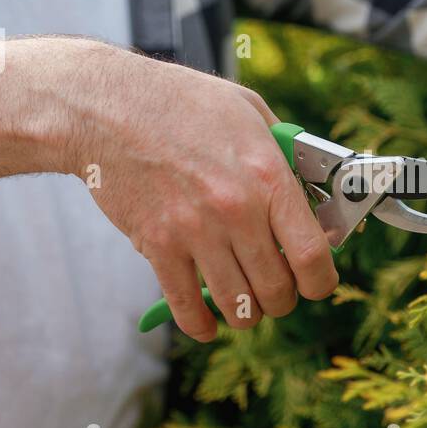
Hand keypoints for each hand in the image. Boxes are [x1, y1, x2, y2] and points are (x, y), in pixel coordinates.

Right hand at [69, 46, 337, 341]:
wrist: (105, 108)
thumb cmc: (180, 103)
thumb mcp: (248, 111)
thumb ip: (283, 154)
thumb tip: (311, 192)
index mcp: (267, 176)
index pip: (311, 255)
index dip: (320, 282)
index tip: (316, 283)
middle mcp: (235, 210)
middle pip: (277, 289)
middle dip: (282, 299)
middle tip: (276, 289)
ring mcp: (194, 232)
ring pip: (237, 305)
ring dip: (246, 313)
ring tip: (245, 302)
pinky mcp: (157, 246)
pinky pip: (187, 307)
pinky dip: (201, 324)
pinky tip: (207, 321)